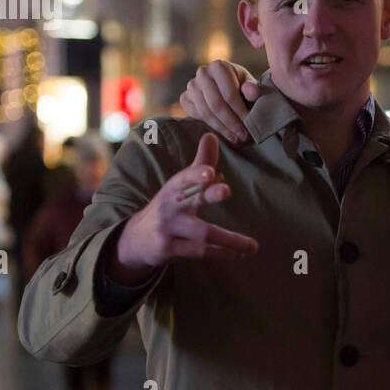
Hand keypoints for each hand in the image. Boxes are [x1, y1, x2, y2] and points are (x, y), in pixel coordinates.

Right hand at [110, 133, 257, 282]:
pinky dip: (222, 253)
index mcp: (174, 188)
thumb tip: (212, 135)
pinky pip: (200, 251)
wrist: (136, 240)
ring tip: (253, 246)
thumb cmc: (168, 206)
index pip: (184, 178)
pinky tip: (240, 253)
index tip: (210, 171)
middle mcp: (169, 207)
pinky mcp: (170, 249)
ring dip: (230, 240)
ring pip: (202, 234)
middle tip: (226, 189)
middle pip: (191, 200)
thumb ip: (201, 163)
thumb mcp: (180, 185)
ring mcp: (169, 230)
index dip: (196, 173)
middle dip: (208, 194)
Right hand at [179, 60, 265, 144]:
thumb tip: (253, 92)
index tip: (249, 126)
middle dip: (231, 123)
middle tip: (243, 136)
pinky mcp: (185, 97)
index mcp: (220, 66)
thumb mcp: (250, 87)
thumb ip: (252, 89)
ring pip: (205, 111)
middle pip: (216, 104)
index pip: (229, 94)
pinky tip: (223, 132)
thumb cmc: (242, 87)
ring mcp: (192, 85)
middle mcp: (202, 73)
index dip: (240, 112)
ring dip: (222, 128)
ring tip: (235, 138)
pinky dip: (210, 125)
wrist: (228, 88)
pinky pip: (195, 115)